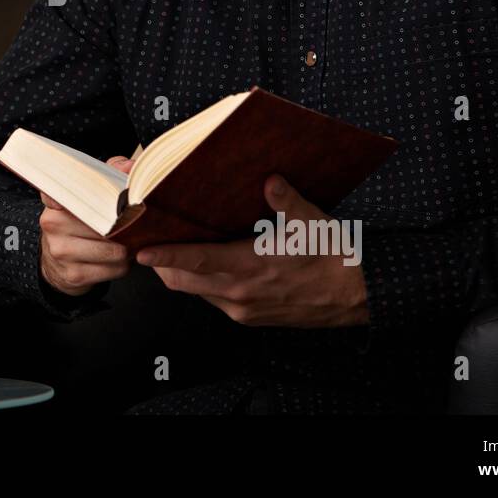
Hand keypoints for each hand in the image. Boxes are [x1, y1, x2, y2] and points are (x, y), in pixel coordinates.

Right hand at [38, 155, 133, 296]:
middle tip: (134, 223)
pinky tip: (119, 259)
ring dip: (127, 248)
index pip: (58, 191)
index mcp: (55, 201)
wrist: (56, 264)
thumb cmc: (79, 224)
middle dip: (125, 226)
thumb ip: (109, 174)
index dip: (79, 191)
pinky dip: (124, 265)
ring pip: (113, 249)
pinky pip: (114, 269)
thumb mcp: (89, 195)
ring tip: (127, 242)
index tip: (94, 191)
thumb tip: (129, 167)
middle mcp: (53, 224)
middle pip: (103, 223)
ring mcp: (61, 251)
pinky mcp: (74, 274)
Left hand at [134, 174, 369, 327]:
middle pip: (182, 281)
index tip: (140, 250)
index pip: (194, 261)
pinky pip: (214, 300)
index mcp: (249, 267)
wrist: (357, 295)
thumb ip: (286, 200)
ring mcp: (243, 309)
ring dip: (182, 273)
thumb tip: (269, 180)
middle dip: (162, 263)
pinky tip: (212, 263)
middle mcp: (240, 293)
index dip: (164, 255)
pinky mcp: (251, 317)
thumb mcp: (311, 222)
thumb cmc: (333, 257)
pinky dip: (203, 283)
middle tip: (150, 240)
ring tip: (177, 248)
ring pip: (196, 292)